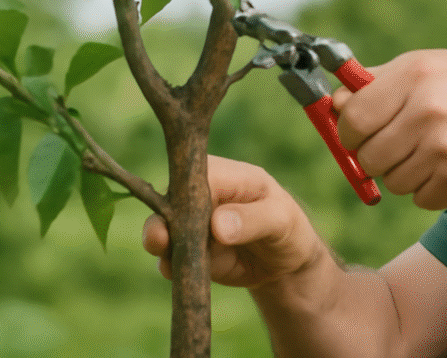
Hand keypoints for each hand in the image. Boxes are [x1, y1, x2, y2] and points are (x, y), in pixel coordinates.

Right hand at [142, 156, 328, 289]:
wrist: (284, 262)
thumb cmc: (287, 228)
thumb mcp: (281, 221)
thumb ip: (253, 220)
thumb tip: (217, 224)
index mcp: (228, 175)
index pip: (199, 174)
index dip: (188, 191)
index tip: (184, 211)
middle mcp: (202, 195)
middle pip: (171, 200)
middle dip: (162, 218)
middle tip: (160, 237)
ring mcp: (191, 223)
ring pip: (163, 228)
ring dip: (159, 241)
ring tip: (164, 253)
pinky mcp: (186, 250)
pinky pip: (169, 257)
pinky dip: (169, 265)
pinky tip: (176, 272)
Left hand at [333, 49, 446, 208]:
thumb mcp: (436, 66)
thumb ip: (381, 81)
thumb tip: (334, 103)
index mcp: (417, 73)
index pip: (352, 117)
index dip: (350, 130)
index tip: (361, 131)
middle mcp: (427, 110)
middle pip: (366, 155)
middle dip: (377, 155)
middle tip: (402, 143)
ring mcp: (442, 149)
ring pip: (391, 181)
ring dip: (407, 172)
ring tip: (438, 151)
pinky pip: (418, 198)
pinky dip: (431, 189)